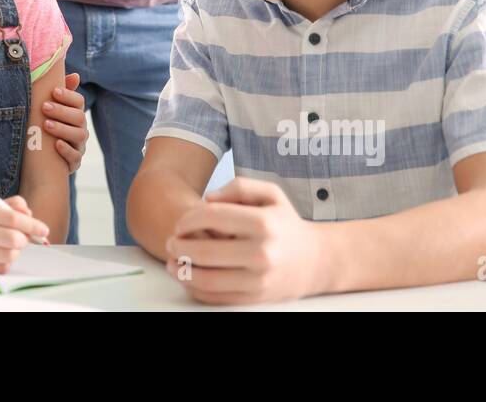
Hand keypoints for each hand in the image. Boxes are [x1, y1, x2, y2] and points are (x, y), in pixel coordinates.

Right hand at [0, 196, 48, 274]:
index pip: (11, 218)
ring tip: (7, 245)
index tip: (44, 229)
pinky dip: (6, 262)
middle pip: (13, 239)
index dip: (32, 224)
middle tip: (23, 237)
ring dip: (15, 251)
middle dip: (25, 239)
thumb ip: (11, 206)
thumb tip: (31, 214)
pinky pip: (2, 268)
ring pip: (10, 255)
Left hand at [46, 73, 87, 172]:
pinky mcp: (74, 162)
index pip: (78, 102)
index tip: (53, 91)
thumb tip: (75, 76)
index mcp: (75, 114)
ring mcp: (79, 146)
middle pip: (78, 117)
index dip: (68, 95)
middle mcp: (80, 129)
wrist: (41, 161)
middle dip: (61, 111)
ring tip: (46, 124)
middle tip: (44, 106)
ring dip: (62, 129)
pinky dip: (66, 150)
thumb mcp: (50, 110)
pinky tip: (56, 144)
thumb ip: (59, 93)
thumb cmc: (46, 129)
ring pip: (79, 136)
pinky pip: (75, 157)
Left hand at [164, 178, 324, 304]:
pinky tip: (188, 278)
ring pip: (208, 280)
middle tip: (170, 242)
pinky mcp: (255, 299)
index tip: (180, 223)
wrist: (315, 261)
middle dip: (180, 247)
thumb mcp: (271, 194)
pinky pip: (217, 298)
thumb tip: (208, 198)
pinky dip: (196, 289)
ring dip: (182, 272)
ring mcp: (258, 280)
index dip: (189, 219)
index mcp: (263, 223)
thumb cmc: (285, 224)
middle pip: (206, 252)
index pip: (213, 217)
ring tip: (172, 263)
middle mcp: (262, 253)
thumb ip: (239, 187)